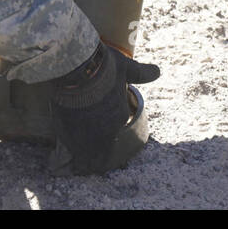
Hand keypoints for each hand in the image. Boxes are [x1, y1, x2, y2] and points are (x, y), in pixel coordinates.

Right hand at [49, 43, 159, 173]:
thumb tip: (157, 71)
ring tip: (81, 160)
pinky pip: (74, 149)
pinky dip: (73, 150)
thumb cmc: (104, 67)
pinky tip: (70, 150)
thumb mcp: (126, 68)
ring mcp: (89, 133)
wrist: (78, 69)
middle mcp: (107, 128)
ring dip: (86, 155)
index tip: (102, 138)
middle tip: (92, 157)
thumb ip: (141, 73)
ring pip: (89, 153)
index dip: (108, 136)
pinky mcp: (71, 132)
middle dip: (98, 153)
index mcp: (120, 115)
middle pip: (103, 148)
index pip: (116, 133)